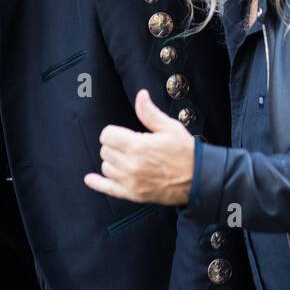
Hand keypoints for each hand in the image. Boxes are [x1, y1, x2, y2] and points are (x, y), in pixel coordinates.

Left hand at [83, 89, 194, 205]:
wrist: (199, 179)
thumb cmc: (185, 152)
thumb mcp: (169, 127)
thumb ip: (149, 113)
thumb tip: (141, 95)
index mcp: (138, 146)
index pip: (107, 135)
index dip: (114, 132)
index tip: (123, 134)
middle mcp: (131, 165)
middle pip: (105, 150)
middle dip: (115, 146)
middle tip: (131, 146)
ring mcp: (131, 181)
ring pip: (106, 167)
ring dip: (113, 161)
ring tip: (129, 159)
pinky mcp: (133, 194)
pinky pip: (108, 188)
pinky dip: (97, 183)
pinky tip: (90, 179)